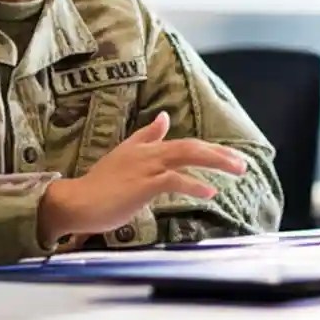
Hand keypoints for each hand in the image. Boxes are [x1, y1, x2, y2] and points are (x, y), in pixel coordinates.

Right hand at [37, 112, 245, 244]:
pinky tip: (209, 191)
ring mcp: (146, 168)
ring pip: (187, 156)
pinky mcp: (143, 186)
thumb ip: (146, 136)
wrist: (76, 202)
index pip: (184, 143)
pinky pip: (174, 180)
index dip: (209, 148)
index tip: (231, 156)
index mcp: (145, 147)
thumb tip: (164, 118)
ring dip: (215, 163)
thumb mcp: (125, 155)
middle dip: (220, 154)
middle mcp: (148, 153)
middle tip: (243, 164)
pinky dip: (194, 184)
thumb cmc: (100, 185)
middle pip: (191, 147)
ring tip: (236, 171)